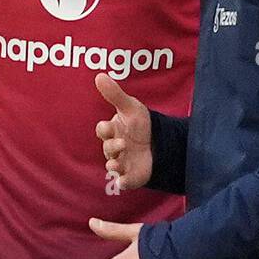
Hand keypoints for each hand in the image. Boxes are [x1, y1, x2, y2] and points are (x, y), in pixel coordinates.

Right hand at [95, 73, 151, 190]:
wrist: (159, 143)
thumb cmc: (141, 124)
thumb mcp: (130, 107)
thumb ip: (114, 94)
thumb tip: (98, 75)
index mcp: (112, 131)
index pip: (102, 130)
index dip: (105, 129)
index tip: (111, 127)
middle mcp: (114, 147)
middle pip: (107, 147)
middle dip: (112, 146)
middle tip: (123, 143)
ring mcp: (121, 162)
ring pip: (112, 165)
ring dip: (114, 164)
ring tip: (119, 163)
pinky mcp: (130, 176)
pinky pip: (123, 182)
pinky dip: (123, 182)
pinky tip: (124, 182)